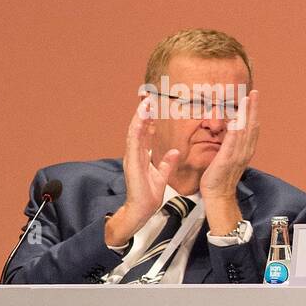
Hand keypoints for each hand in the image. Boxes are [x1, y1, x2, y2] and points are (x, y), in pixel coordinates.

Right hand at [105, 98, 179, 247]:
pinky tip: (141, 119)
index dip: (148, 119)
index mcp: (141, 156)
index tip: (154, 105)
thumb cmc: (148, 194)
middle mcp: (134, 154)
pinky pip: (134, 143)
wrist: (141, 209)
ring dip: (139, 116)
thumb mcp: (162, 175)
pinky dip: (137, 130)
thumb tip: (174, 151)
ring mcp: (131, 157)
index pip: (144, 133)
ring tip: (145, 102)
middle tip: (148, 96)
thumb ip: (167, 163)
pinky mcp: (132, 163)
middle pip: (138, 128)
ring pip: (134, 132)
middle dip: (142, 112)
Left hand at [201, 90, 260, 234]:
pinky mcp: (227, 160)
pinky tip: (236, 122)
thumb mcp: (228, 157)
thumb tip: (232, 129)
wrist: (218, 194)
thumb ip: (232, 144)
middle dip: (253, 108)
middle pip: (251, 126)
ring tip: (247, 101)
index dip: (253, 111)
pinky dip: (235, 133)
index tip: (253, 97)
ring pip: (244, 131)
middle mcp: (245, 151)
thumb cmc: (220, 176)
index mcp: (245, 149)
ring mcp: (237, 155)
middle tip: (254, 93)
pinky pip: (232, 144)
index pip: (251, 127)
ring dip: (246, 115)